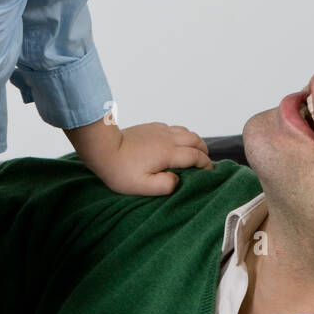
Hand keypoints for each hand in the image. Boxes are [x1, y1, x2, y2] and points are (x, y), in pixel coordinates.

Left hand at [93, 122, 214, 195]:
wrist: (104, 148)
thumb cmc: (120, 170)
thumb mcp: (143, 186)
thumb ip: (165, 185)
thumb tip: (178, 180)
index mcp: (168, 153)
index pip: (196, 156)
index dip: (206, 165)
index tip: (209, 173)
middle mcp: (167, 138)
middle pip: (196, 140)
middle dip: (204, 151)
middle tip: (205, 163)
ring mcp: (159, 130)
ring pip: (186, 131)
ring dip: (195, 142)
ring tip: (194, 154)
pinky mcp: (151, 127)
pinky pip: (174, 128)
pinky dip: (182, 136)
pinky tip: (175, 144)